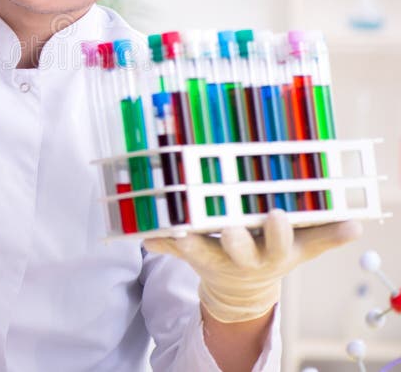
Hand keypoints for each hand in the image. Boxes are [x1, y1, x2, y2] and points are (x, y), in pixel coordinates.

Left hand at [143, 210, 361, 322]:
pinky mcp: (189, 256)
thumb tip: (357, 225)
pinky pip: (170, 249)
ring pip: (198, 250)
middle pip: (237, 249)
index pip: (278, 242)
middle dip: (234, 239)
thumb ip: (326, 236)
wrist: (241, 287)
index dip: (277, 232)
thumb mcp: (302, 250)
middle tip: (229, 227)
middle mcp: (240, 257)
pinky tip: (144, 232)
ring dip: (187, 241)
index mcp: (270, 254)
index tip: (277, 215)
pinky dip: (157, 241)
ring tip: (175, 229)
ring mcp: (213, 258)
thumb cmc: (274, 255)